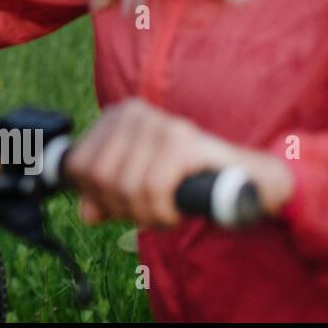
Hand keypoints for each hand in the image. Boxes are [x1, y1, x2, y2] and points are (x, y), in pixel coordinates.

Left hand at [63, 98, 294, 228]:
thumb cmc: (188, 180)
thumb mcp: (138, 188)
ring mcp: (158, 123)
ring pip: (124, 185)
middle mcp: (134, 112)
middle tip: (149, 214)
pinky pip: (152, 189)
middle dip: (121, 208)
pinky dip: (161, 212)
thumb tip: (84, 214)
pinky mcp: (181, 141)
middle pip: (99, 177)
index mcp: (116, 116)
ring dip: (145, 214)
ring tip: (165, 213)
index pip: (78, 165)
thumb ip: (107, 197)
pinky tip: (176, 212)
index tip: (122, 207)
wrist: (249, 178)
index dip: (96, 197)